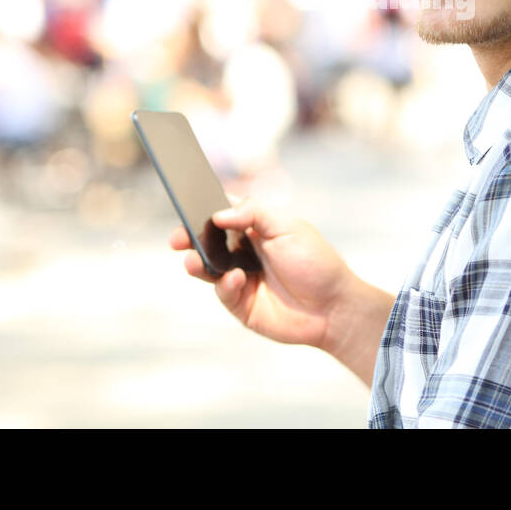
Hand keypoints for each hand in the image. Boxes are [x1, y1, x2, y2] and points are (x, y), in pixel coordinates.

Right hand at [169, 197, 356, 351]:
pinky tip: (236, 279)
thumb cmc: (315, 262)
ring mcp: (241, 277)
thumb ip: (253, 214)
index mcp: (256, 228)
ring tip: (194, 260)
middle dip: (190, 238)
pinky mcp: (241, 304)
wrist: (333, 306)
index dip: (204, 209)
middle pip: (209, 241)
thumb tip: (218, 214)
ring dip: (197, 263)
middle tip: (177, 239)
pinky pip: (223, 292)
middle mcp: (245, 251)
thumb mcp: (287, 226)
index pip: (224, 213)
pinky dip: (225, 284)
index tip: (185, 203)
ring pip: (208, 268)